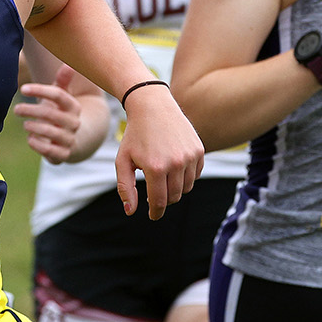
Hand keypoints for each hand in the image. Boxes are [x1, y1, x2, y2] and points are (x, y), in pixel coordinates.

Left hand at [14, 64, 88, 162]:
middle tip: (16, 109)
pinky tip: (30, 138)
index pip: (58, 94)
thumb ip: (63, 80)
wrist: (72, 139)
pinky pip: (51, 151)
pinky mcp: (63, 154)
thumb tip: (69, 64)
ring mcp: (69, 139)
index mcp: (73, 106)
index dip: (40, 90)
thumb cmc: (60, 112)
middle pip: (51, 113)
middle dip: (31, 110)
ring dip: (33, 127)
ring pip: (50, 132)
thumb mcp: (62, 96)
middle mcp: (74, 123)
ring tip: (25, 124)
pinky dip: (38, 145)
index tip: (23, 88)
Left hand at [115, 83, 203, 219]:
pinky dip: (186, 177)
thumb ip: (125, 188)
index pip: (159, 202)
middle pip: (174, 197)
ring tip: (163, 180)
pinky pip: (195, 175)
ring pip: (186, 188)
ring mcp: (190, 156)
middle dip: (164, 200)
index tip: (152, 215)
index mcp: (156, 168)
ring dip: (175, 189)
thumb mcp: (122, 161)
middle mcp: (176, 163)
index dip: (155, 212)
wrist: (153, 106)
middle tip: (154, 194)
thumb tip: (130, 212)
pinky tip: (174, 169)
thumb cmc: (135, 135)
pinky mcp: (199, 150)